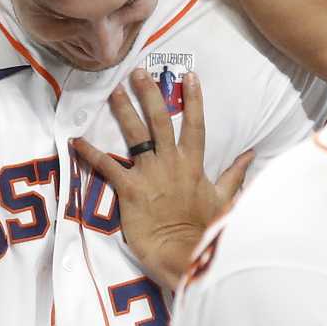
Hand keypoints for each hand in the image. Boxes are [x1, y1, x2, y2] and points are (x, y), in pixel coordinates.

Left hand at [70, 69, 252, 290]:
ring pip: (135, 135)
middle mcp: (170, 163)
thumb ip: (234, 175)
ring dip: (123, 111)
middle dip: (150, 94)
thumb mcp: (224, 200)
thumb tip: (251, 155)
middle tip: (139, 72)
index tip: (189, 75)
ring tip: (114, 90)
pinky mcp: (130, 189)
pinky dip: (90, 153)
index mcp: (193, 164)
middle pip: (160, 121)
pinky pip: (107, 166)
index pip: (195, 125)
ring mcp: (149, 174)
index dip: (193, 99)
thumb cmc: (204, 230)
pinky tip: (75, 140)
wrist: (184, 253)